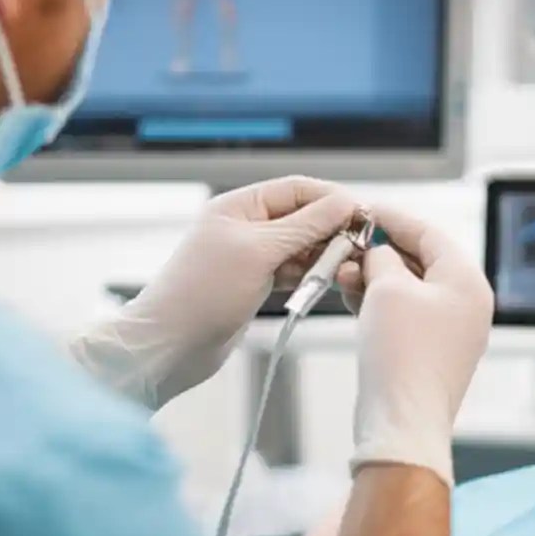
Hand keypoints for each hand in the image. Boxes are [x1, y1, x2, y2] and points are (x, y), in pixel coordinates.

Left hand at [70, 177, 358, 409]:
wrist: (171, 346)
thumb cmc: (202, 294)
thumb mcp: (259, 252)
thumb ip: (304, 226)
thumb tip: (344, 203)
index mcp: (238, 206)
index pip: (297, 188)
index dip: (331, 198)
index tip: (363, 214)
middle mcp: (245, 226)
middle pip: (302, 216)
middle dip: (331, 229)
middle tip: (360, 247)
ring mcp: (250, 256)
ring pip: (300, 246)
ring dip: (323, 255)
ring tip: (344, 268)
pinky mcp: (255, 283)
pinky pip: (292, 271)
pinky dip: (310, 276)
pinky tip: (325, 283)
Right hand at [348, 207, 492, 486]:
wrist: (401, 422)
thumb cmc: (401, 355)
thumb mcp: (388, 288)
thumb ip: (382, 259)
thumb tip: (377, 254)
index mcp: (468, 282)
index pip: (430, 233)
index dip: (393, 218)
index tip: (362, 211)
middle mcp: (466, 305)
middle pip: (421, 260)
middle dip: (379, 251)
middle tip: (346, 245)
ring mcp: (450, 332)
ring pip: (409, 289)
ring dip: (374, 277)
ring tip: (341, 274)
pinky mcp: (429, 354)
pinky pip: (404, 314)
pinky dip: (378, 303)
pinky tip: (351, 297)